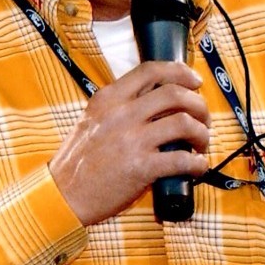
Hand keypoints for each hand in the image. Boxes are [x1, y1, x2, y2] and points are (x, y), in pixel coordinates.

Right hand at [48, 60, 209, 225]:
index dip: (180, 72)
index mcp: (108, 98)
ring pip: (184, 123)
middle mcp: (121, 114)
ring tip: (200, 144)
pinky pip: (183, 159)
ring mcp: (131, 140)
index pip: (151, 70)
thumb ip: (119, 107)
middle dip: (199, 105)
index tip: (194, 82)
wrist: (62, 194)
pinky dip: (198, 163)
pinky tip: (197, 167)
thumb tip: (157, 104)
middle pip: (175, 93)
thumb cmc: (78, 161)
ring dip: (202, 132)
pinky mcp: (141, 167)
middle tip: (202, 119)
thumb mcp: (92, 120)